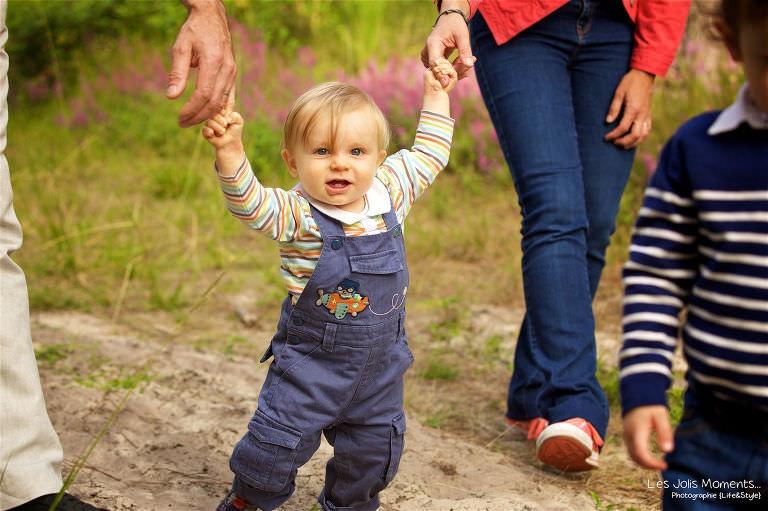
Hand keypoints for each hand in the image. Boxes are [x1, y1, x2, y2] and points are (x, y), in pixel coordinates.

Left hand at [167, 0, 236, 127]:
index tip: (179, 117)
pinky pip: (229, 97)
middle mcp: (227, 69)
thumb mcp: (181, 48)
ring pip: (223, 102)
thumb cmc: (194, 31)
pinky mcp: (233, 74)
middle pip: (214, 102)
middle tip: (182, 123)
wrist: (212, 17)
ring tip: (192, 120)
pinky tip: (208, 116)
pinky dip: (219, 109)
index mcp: (213, 61)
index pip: (204, 94)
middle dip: (198, 116)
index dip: (191, 109)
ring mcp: (232, 72)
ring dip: (207, 115)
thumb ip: (177, 73)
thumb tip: (171, 97)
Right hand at [202, 109, 244, 175]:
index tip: (225, 113)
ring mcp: (209, 123)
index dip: (222, 109)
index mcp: (221, 111)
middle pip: (213, 113)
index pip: (218, 104)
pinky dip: (211, 132)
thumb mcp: (239, 122)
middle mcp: (214, 116)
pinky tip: (214, 135)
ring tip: (223, 132)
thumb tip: (227, 118)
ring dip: (218, 128)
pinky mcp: (205, 131)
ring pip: (209, 122)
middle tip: (226, 125)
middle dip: (221, 119)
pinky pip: (205, 129)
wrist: (231, 143)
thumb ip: (236, 116)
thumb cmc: (235, 131)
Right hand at [420, 2, 475, 85]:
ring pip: (437, 69)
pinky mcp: (434, 57)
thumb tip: (470, 65)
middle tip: (463, 76)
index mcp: (433, 43)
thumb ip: (465, 50)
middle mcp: (428, 50)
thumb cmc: (456, 24)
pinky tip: (461, 69)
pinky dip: (450, 70)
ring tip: (464, 70)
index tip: (446, 84)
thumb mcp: (462, 36)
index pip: (434, 62)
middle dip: (449, 73)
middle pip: (435, 68)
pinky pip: (440, 67)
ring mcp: (429, 54)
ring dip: (450, 72)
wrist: (450, 18)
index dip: (440, 74)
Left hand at [425, 58, 457, 93]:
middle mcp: (447, 70)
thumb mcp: (430, 71)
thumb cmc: (430, 82)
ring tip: (435, 70)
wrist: (433, 91)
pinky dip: (446, 71)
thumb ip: (435, 64)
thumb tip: (440, 60)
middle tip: (435, 65)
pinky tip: (442, 73)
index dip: (439, 60)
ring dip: (441, 67)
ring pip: (448, 66)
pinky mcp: (454, 77)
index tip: (434, 62)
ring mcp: (451, 73)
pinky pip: (452, 71)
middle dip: (440, 62)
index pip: (442, 61)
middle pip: (446, 62)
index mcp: (441, 68)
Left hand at [604, 69, 654, 148]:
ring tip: (623, 145)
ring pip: (643, 135)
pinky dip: (641, 137)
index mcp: (634, 109)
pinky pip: (647, 130)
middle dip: (624, 142)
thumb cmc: (630, 82)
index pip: (623, 128)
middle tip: (614, 142)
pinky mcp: (649, 114)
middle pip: (635, 135)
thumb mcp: (619, 92)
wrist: (645, 75)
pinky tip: (633, 139)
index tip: (606, 138)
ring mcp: (647, 115)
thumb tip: (608, 121)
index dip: (613, 135)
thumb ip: (614, 108)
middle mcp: (642, 114)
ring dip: (633, 143)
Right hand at [623, 405, 673, 469]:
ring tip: (658, 463)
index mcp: (636, 432)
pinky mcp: (627, 435)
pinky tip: (650, 456)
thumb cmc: (651, 406)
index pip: (640, 454)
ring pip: (632, 455)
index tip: (665, 465)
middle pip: (635, 457)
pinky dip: (640, 457)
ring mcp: (626, 435)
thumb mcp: (661, 417)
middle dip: (648, 465)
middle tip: (663, 466)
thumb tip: (667, 451)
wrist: (638, 394)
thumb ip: (664, 433)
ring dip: (644, 462)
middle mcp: (628, 435)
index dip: (652, 463)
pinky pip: (631, 450)